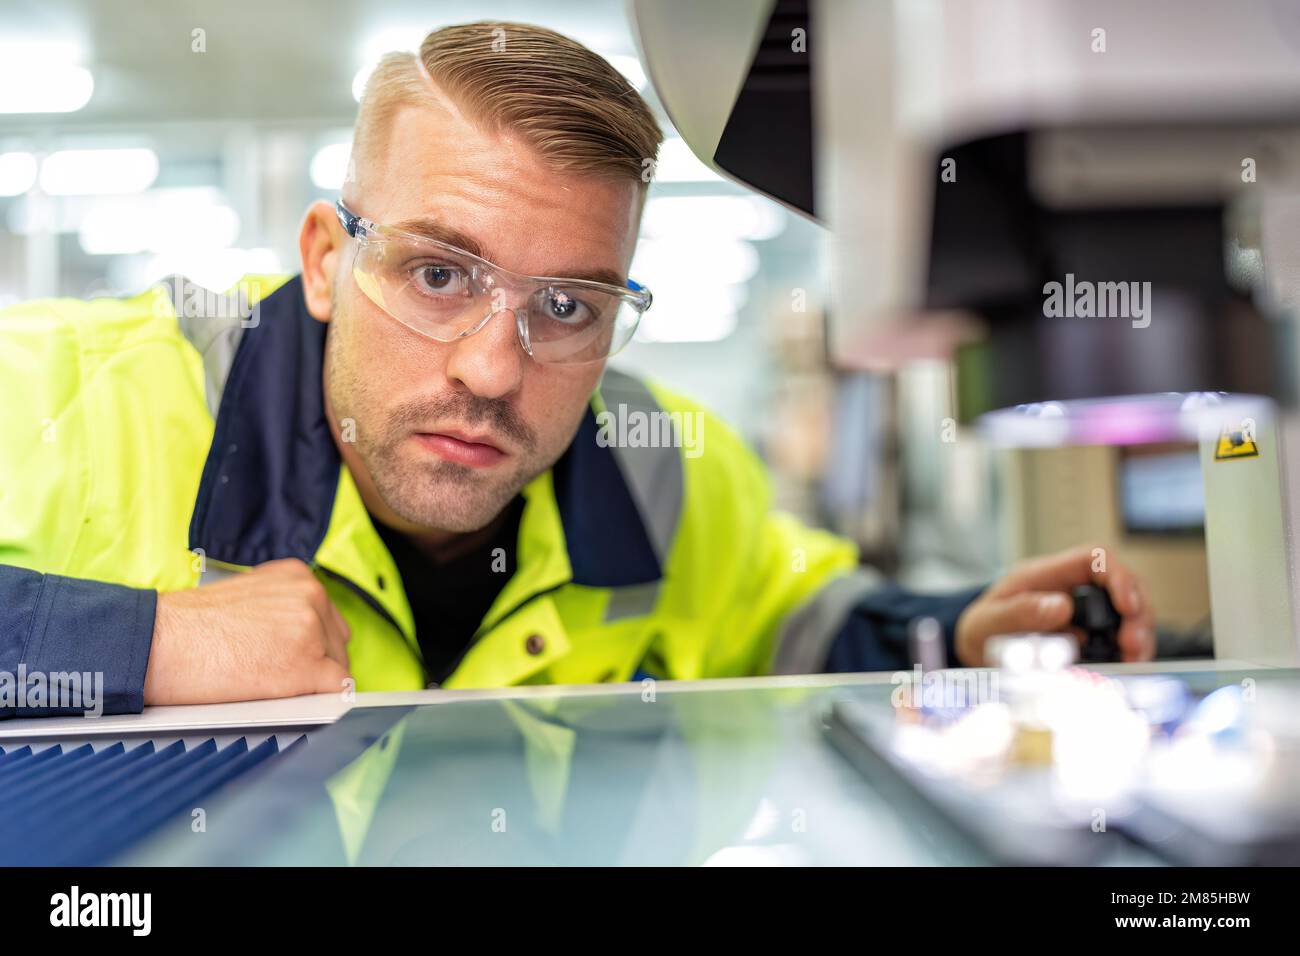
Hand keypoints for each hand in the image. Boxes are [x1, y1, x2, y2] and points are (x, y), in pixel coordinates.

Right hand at [144, 558, 351, 704]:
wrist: (157, 643)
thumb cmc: (189, 626)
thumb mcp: (247, 597)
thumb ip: (282, 608)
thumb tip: (303, 636)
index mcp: (297, 576)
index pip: (327, 618)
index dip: (311, 644)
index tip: (291, 657)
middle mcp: (312, 596)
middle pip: (337, 643)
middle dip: (315, 661)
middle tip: (274, 672)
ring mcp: (311, 631)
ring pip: (337, 668)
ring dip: (311, 682)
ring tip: (268, 683)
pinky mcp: (305, 668)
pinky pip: (335, 691)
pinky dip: (317, 701)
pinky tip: (288, 700)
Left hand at [954, 545, 1154, 665]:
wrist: (977, 649)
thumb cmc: (982, 627)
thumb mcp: (989, 620)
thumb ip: (1020, 612)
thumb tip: (1061, 606)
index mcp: (1049, 574)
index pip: (1095, 558)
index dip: (1118, 577)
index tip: (1128, 606)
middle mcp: (1074, 589)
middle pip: (1123, 587)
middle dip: (1137, 615)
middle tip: (1133, 646)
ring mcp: (1085, 614)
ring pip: (1129, 615)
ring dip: (1138, 637)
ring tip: (1134, 660)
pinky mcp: (1091, 638)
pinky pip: (1119, 641)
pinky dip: (1128, 654)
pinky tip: (1127, 669)